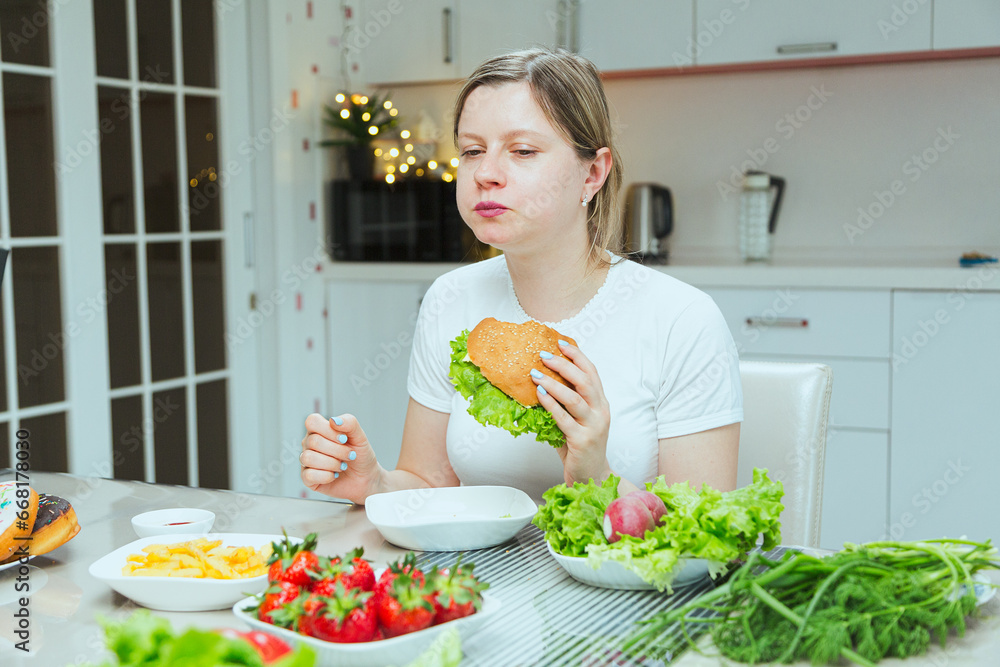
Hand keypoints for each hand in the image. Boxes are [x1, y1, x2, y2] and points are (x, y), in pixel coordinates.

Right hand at [300, 413, 381, 503]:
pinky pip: (309, 475)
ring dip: (332, 463)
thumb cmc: (360, 455)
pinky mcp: (307, 478)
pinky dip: (327, 476)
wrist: (365, 477)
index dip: (328, 430)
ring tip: (342, 466)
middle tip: (350, 455)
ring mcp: (307, 461)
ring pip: (309, 458)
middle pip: (313, 441)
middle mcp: (310, 444)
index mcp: (319, 430)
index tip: (344, 439)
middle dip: (337, 450)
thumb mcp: (360, 437)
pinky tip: (334, 475)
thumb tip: (334, 420)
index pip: (312, 422)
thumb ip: (350, 423)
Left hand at [530, 341, 611, 484]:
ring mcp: (594, 426)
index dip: (577, 356)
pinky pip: (564, 418)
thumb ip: (567, 403)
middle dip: (564, 365)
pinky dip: (550, 404)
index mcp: (601, 404)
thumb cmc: (580, 447)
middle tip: (544, 355)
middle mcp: (601, 412)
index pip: (592, 373)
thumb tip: (541, 382)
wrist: (592, 477)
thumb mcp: (577, 421)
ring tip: (536, 374)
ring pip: (574, 398)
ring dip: (553, 383)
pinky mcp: (582, 440)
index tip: (561, 343)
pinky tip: (539, 395)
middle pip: (585, 381)